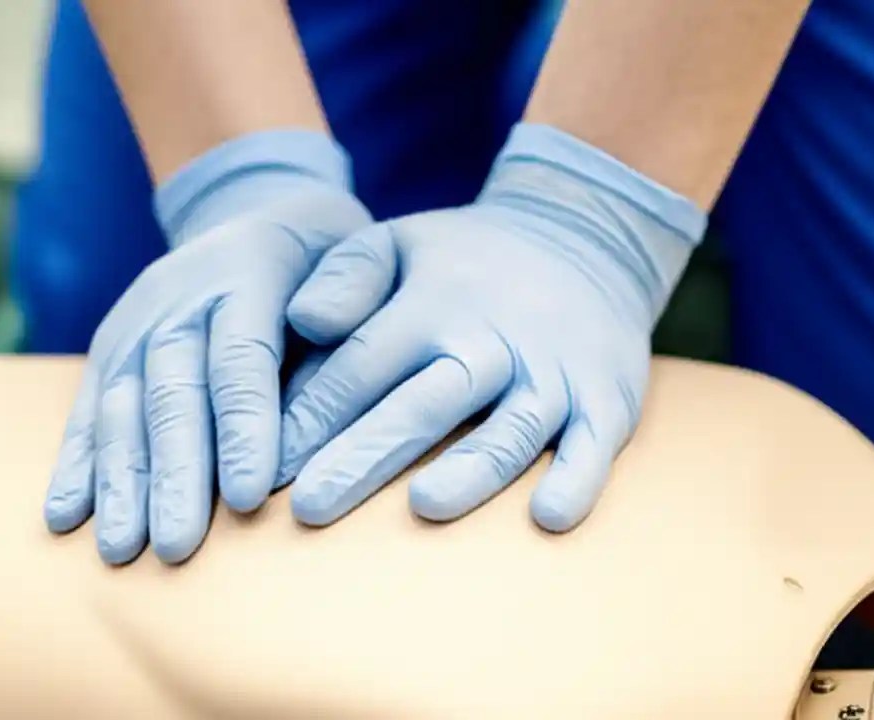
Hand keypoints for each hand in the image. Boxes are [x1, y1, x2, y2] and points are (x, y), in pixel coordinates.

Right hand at [43, 131, 371, 564]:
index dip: (242, 428)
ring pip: (121, 406)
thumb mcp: (362, 251)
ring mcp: (136, 322)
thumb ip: (352, 286)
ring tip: (122, 552)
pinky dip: (75, 464)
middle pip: (171, 392)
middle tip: (177, 548)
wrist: (260, 208)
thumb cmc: (329, 255)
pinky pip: (87, 408)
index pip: (241, 358)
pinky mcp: (110, 347)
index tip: (246, 498)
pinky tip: (64, 519)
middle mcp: (179, 297)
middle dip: (173, 475)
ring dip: (119, 483)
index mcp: (247, 271)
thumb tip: (318, 324)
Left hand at [279, 124, 706, 530]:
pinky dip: (577, 478)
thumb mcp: (400, 241)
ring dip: (471, 467)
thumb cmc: (468, 260)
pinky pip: (595, 445)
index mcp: (432, 302)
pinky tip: (548, 518)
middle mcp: (492, 340)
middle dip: (366, 453)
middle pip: (425, 403)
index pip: (362, 365)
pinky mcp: (607, 401)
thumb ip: (345, 277)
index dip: (311, 416)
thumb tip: (301, 320)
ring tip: (425, 505)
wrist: (587, 238)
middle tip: (310, 507)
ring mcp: (553, 373)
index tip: (266, 467)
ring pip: (510, 428)